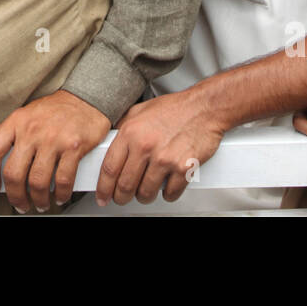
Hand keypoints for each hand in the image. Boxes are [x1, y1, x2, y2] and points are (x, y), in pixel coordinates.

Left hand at [0, 90, 110, 212]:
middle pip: (13, 173)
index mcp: (17, 121)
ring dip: (38, 199)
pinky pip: (62, 180)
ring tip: (40, 203)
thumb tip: (2, 165)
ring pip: (37, 182)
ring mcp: (53, 139)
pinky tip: (60, 195)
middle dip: (15, 196)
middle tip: (20, 203)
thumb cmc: (56, 110)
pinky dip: (61, 194)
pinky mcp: (73, 147)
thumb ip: (14, 135)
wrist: (86, 98)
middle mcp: (32, 130)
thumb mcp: (28, 115)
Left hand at [94, 88, 227, 205]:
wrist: (204, 107)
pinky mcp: (183, 167)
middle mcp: (145, 146)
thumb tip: (109, 141)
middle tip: (122, 198)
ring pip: (146, 193)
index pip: (109, 167)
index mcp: (131, 132)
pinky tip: (167, 186)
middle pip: (125, 185)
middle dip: (121, 197)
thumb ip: (123, 126)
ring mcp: (165, 158)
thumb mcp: (140, 110)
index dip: (102, 187)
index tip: (102, 195)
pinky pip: (170, 193)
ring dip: (144, 196)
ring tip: (146, 190)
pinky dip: (167, 194)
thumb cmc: (175, 108)